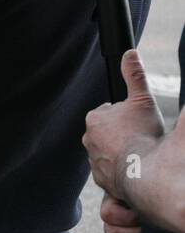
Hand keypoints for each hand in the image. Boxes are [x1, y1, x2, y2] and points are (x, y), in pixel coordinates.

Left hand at [83, 49, 165, 201]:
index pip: (110, 112)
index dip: (127, 116)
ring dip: (123, 151)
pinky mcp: (101, 179)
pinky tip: (135, 167)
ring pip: (110, 151)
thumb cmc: (143, 134)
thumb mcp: (142, 99)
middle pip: (109, 132)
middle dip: (123, 133)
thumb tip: (130, 53)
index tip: (137, 122)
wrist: (144, 171)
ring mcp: (93, 160)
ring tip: (140, 153)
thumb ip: (135, 76)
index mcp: (94, 119)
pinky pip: (112, 171)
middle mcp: (88, 139)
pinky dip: (122, 169)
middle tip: (141, 137)